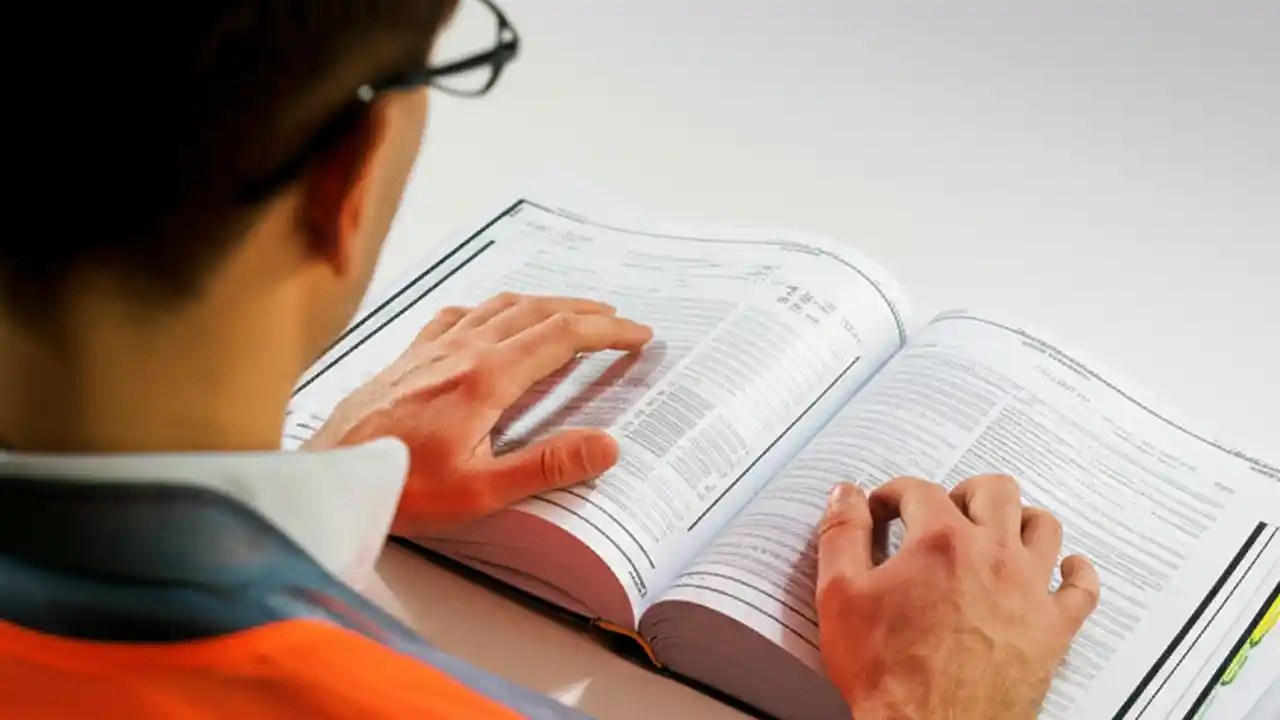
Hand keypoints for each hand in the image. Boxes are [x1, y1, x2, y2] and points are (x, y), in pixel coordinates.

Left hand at [307, 292, 652, 536]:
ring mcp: (433, 348)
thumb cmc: (399, 487)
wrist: (328, 475)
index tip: (637, 333)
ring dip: (544, 303)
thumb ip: (546, 466)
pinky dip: (492, 309)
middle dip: (584, 310)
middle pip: (536, 312)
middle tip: (618, 319)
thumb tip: (606, 446)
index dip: (606, 330)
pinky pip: (460, 314)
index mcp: (486, 377)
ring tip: (570, 311)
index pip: (561, 336)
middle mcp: (461, 350)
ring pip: (500, 306)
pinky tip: (491, 318)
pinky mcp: (409, 356)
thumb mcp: (479, 492)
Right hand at [816, 475, 1099, 719]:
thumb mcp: (840, 596)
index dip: (892, 494)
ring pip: (1043, 526)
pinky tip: (1065, 567)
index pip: (919, 490)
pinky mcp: (1053, 629)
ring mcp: (1029, 590)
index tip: (881, 510)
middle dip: (962, 491)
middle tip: (942, 509)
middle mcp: (992, 555)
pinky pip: (1082, 588)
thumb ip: (841, 535)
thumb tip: (845, 496)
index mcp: (941, 542)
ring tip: (998, 528)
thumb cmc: (891, 676)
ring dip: (1018, 518)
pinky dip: (1076, 570)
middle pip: (994, 491)